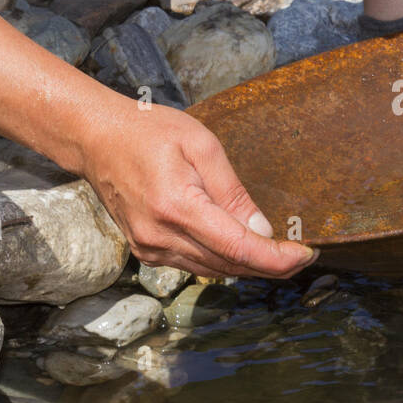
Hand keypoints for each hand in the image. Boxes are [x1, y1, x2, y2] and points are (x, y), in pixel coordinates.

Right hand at [80, 101, 315, 277]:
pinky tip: (242, 249)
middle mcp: (161, 237)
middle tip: (302, 255)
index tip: (306, 255)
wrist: (95, 138)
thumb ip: (232, 192)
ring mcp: (150, 248)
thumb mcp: (201, 145)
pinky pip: (194, 265)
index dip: (277, 258)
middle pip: (229, 265)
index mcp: (177, 207)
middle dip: (271, 265)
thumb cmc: (148, 131)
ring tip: (280, 254)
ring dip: (249, 266)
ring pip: (213, 271)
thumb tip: (261, 231)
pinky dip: (222, 261)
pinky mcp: (147, 251)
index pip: (238, 248)